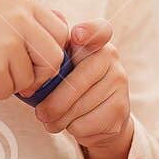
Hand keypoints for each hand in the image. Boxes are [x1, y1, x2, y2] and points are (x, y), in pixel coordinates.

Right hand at [0, 0, 68, 99]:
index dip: (53, 52)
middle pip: (54, 58)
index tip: (39, 62)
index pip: (61, 32)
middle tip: (24, 79)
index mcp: (22, 3)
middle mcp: (18, 20)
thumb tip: (66, 26)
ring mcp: (6, 44)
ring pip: (30, 79)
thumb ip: (29, 17)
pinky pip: (7, 91)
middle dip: (41, 75)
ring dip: (12, 83)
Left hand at [36, 20, 132, 158]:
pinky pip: (84, 123)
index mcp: (95, 42)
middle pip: (74, 83)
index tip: (77, 36)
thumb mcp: (64, 67)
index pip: (99, 30)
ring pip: (77, 107)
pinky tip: (73, 124)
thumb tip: (38, 49)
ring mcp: (119, 83)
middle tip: (40, 113)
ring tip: (55, 119)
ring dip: (58, 119)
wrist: (102, 119)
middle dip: (52, 104)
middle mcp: (111, 57)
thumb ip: (53, 56)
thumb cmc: (73, 87)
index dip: (88, 31)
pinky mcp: (120, 109)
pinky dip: (72, 129)